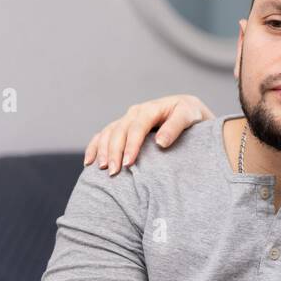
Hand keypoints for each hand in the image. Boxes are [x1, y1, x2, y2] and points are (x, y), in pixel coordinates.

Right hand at [83, 94, 212, 174]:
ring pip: (108, 133)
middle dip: (114, 152)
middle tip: (113, 172)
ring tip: (102, 169)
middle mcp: (135, 112)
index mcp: (150, 109)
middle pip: (119, 132)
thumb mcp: (189, 115)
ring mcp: (127, 119)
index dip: (131, 145)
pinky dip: (95, 147)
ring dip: (103, 151)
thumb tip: (161, 143)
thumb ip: (175, 127)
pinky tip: (90, 162)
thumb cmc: (190, 114)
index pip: (137, 127)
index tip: (128, 163)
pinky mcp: (123, 127)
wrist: (188, 111)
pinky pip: (103, 135)